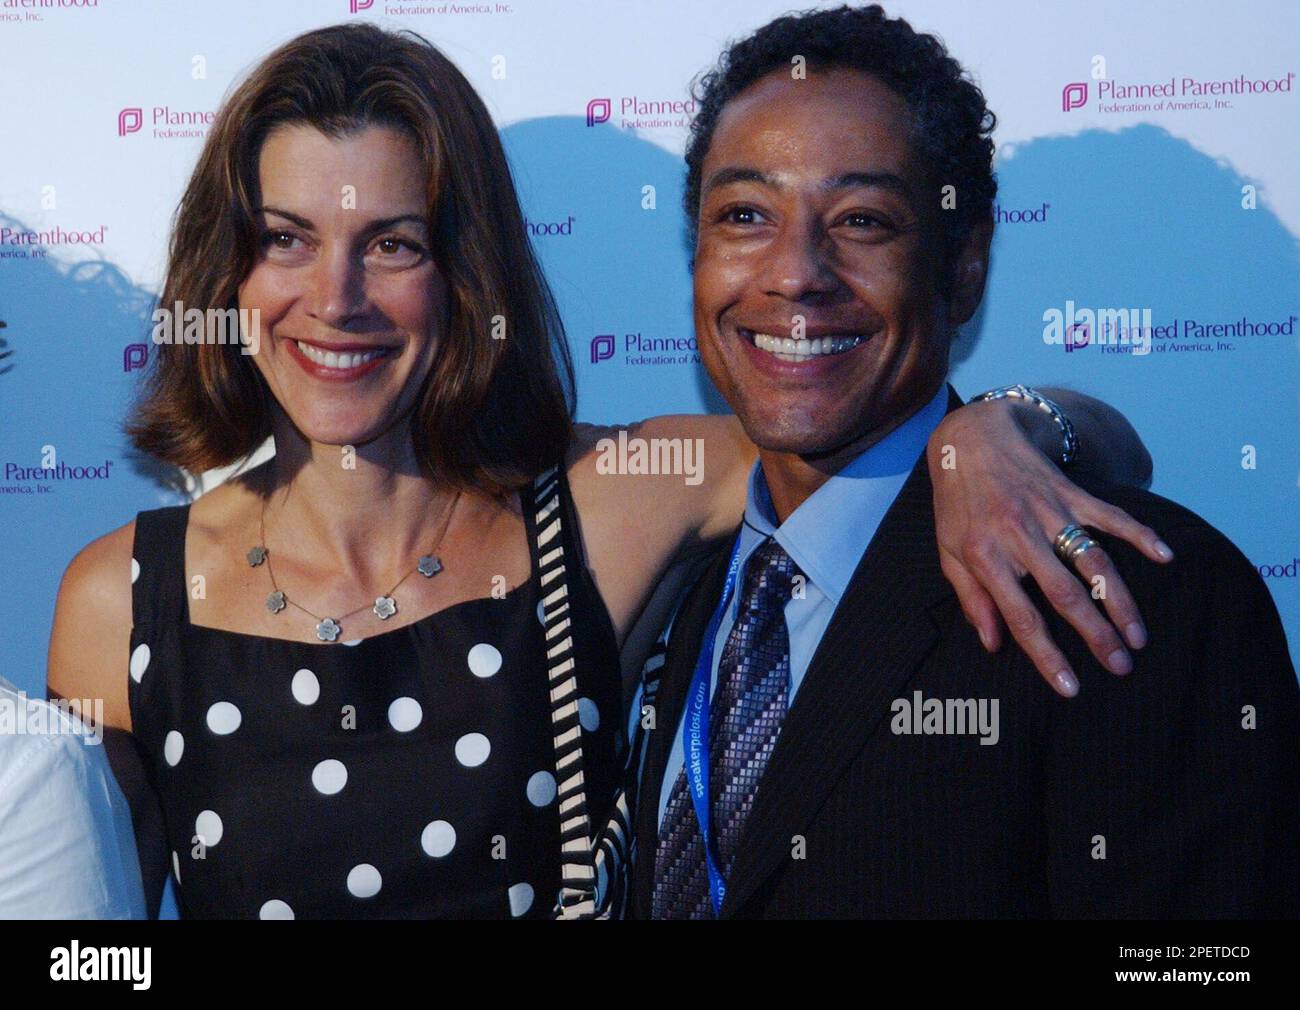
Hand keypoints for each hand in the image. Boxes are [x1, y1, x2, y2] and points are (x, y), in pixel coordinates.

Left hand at [927, 399, 1173, 696]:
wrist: (970, 439)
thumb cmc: (956, 503)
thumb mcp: (948, 551)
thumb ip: (970, 598)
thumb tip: (993, 644)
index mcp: (985, 555)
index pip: (1021, 615)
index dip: (1047, 654)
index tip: (1071, 687)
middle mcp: (1021, 535)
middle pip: (1066, 594)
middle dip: (1096, 635)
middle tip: (1121, 666)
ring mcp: (1050, 512)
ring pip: (1093, 561)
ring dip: (1120, 600)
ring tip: (1138, 635)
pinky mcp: (1071, 493)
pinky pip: (1111, 516)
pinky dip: (1139, 534)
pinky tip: (1164, 556)